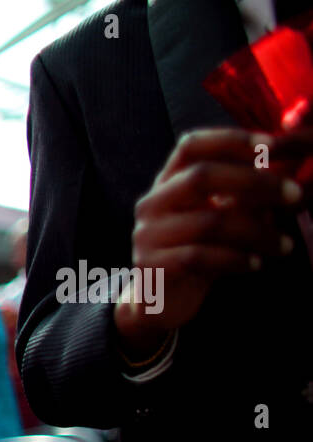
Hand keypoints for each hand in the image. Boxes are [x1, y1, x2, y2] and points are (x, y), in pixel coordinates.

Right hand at [118, 128, 305, 354]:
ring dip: (256, 232)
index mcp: (168, 183)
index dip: (231, 140)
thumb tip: (292, 164)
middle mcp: (153, 204)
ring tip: (285, 245)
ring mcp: (148, 235)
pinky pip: (198, 257)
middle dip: (255, 182)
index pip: (191, 146)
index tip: (273, 146)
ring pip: (207, 223)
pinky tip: (256, 264)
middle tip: (294, 195)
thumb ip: (248, 193)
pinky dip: (234, 260)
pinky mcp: (151, 267)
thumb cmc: (198, 250)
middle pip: (200, 177)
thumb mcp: (223, 215)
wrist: (160, 300)